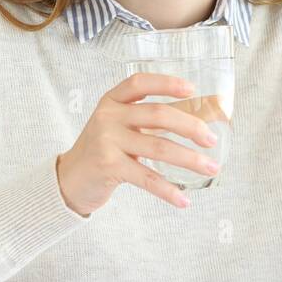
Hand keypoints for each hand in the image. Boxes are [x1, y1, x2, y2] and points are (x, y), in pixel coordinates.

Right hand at [55, 73, 220, 215]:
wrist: (69, 179)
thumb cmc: (104, 150)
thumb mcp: (120, 126)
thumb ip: (150, 120)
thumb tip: (201, 120)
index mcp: (112, 101)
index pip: (140, 82)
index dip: (166, 83)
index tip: (192, 89)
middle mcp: (108, 116)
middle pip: (158, 115)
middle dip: (191, 127)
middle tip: (212, 140)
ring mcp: (107, 141)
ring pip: (158, 147)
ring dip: (190, 159)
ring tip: (211, 168)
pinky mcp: (108, 166)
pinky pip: (146, 177)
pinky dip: (168, 190)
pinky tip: (184, 199)